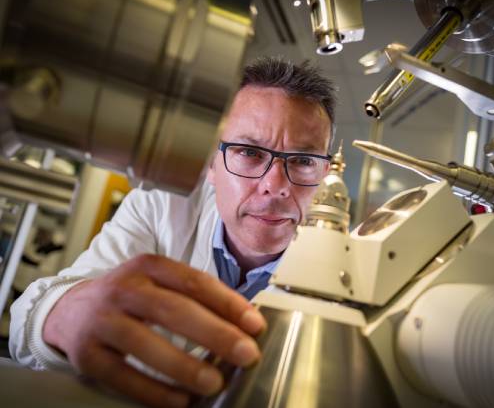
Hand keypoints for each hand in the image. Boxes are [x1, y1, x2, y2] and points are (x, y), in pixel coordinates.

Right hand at [42, 254, 265, 406]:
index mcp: (149, 266)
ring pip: (146, 344)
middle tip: (246, 354)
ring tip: (215, 382)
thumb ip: (198, 299)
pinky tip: (181, 400)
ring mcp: (102, 320)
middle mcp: (124, 288)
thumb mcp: (160, 284)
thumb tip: (245, 326)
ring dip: (185, 366)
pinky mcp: (86, 353)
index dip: (228, 304)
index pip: (195, 282)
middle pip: (174, 310)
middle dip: (215, 334)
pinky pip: (122, 376)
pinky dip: (154, 391)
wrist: (70, 309)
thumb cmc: (131, 298)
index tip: (256, 325)